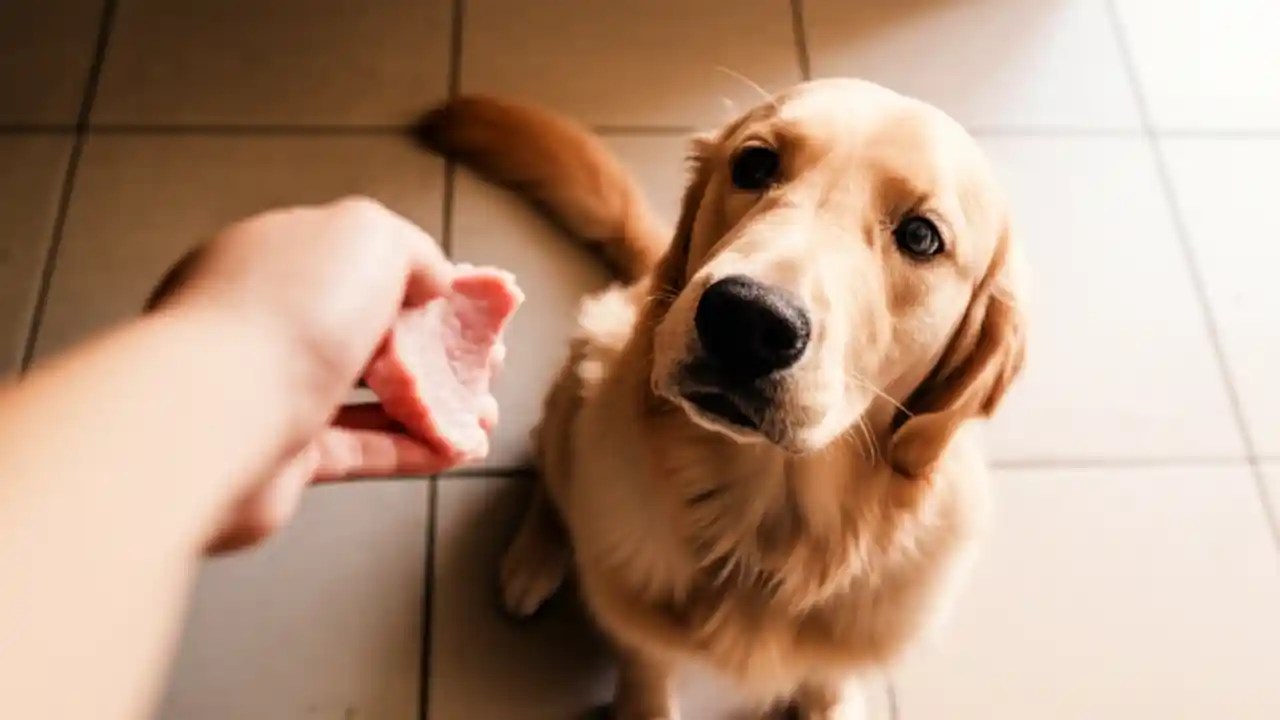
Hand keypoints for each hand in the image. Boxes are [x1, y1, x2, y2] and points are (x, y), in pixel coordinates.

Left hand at [150, 197, 487, 552]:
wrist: (216, 417)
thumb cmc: (286, 311)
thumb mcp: (367, 235)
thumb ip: (409, 247)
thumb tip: (431, 278)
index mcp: (277, 257)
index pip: (357, 265)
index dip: (422, 285)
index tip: (470, 308)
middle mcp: (267, 320)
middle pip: (369, 333)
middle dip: (437, 350)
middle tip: (487, 367)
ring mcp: (272, 390)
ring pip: (369, 397)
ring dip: (435, 404)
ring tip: (486, 416)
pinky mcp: (282, 457)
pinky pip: (361, 450)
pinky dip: (413, 449)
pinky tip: (459, 450)